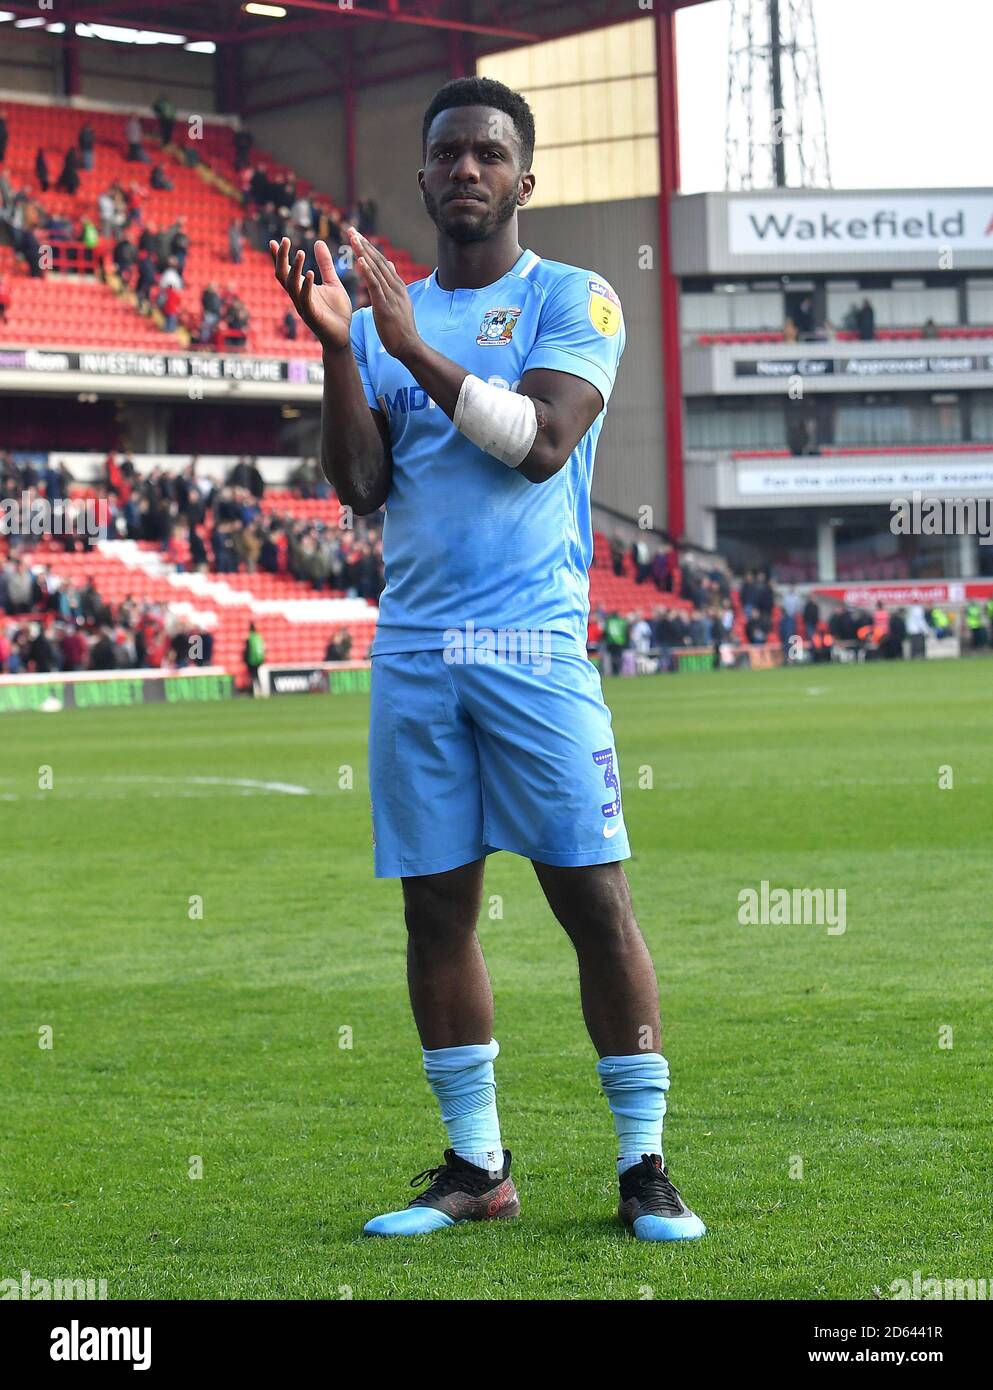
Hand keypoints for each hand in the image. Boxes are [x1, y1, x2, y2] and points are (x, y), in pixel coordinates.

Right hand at [268, 237, 350, 351]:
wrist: (342, 336)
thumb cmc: (337, 311)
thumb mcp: (333, 282)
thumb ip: (325, 264)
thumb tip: (318, 242)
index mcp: (302, 288)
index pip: (285, 270)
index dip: (279, 257)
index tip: (275, 241)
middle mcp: (298, 296)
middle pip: (283, 275)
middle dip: (282, 258)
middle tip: (284, 240)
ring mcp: (303, 306)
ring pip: (292, 286)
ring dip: (295, 269)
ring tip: (301, 253)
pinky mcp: (312, 316)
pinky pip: (306, 299)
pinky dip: (307, 286)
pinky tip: (311, 273)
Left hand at [348, 227, 419, 360]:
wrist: (409, 346)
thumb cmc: (401, 328)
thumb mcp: (399, 301)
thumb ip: (393, 283)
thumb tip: (389, 264)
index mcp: (397, 286)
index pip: (381, 262)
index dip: (368, 248)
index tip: (357, 235)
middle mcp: (395, 286)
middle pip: (377, 260)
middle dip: (363, 244)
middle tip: (351, 229)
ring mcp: (391, 295)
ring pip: (375, 269)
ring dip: (363, 252)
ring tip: (353, 238)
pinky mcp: (385, 305)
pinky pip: (375, 285)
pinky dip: (368, 271)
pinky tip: (360, 260)